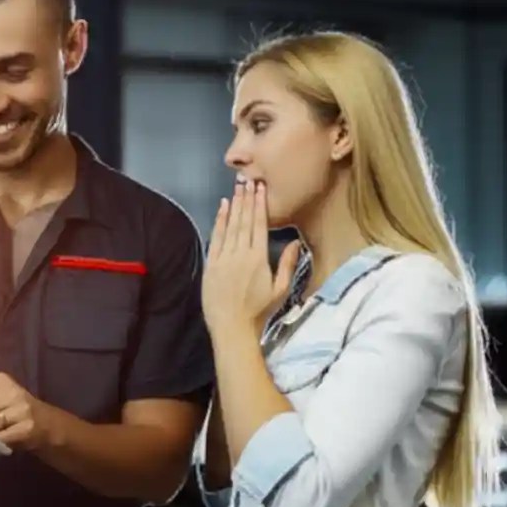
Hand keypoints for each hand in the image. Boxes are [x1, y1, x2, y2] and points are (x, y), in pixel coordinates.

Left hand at [202, 181, 301, 336]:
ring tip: (236, 189)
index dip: (259, 205)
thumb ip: (288, 264)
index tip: (260, 189)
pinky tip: (222, 209)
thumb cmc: (259, 311)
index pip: (259, 225)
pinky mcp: (211, 264)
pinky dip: (219, 222)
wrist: (232, 326)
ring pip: (229, 226)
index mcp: (259, 258)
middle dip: (246, 199)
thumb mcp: (281, 289)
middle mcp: (241, 254)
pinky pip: (216, 238)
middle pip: (244, 221)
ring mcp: (224, 258)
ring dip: (233, 206)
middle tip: (247, 180)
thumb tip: (296, 242)